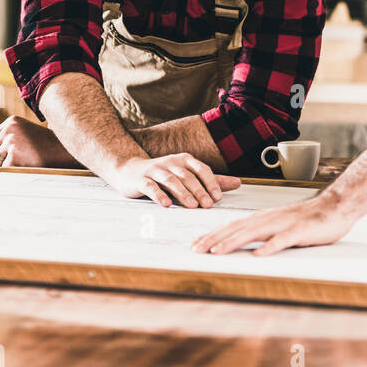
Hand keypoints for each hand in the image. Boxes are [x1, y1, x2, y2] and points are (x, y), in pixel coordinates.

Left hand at [0, 115, 76, 168]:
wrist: (63, 150)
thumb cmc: (47, 145)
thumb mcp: (28, 134)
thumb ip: (11, 137)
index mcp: (12, 121)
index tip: (8, 155)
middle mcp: (9, 127)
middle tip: (15, 162)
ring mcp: (11, 139)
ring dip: (5, 166)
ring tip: (21, 164)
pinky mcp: (14, 151)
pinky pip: (5, 168)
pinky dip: (14, 171)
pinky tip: (27, 165)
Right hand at [103, 154, 240, 208]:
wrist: (128, 170)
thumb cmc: (162, 174)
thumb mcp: (187, 174)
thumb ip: (211, 180)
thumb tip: (238, 183)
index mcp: (184, 160)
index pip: (201, 169)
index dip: (211, 182)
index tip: (218, 198)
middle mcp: (171, 163)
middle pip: (188, 176)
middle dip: (199, 191)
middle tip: (207, 205)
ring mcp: (155, 170)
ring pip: (171, 181)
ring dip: (183, 193)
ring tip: (192, 206)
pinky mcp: (141, 180)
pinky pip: (151, 187)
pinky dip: (159, 195)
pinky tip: (167, 205)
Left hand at [192, 192, 357, 254]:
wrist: (337, 205)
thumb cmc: (310, 218)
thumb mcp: (282, 224)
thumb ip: (265, 232)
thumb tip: (245, 245)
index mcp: (264, 218)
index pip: (233, 226)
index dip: (213, 235)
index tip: (196, 244)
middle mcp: (270, 218)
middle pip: (238, 228)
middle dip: (215, 239)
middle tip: (196, 249)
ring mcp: (285, 224)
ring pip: (255, 232)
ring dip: (234, 241)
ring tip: (217, 251)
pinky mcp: (301, 231)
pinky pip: (283, 240)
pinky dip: (270, 246)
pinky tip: (259, 255)